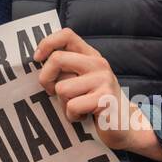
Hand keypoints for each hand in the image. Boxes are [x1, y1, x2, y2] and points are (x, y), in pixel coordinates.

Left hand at [34, 28, 161, 158]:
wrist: (125, 126)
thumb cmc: (94, 105)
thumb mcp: (81, 81)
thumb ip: (65, 69)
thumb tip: (38, 60)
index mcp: (91, 56)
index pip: (67, 35)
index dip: (47, 43)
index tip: (37, 59)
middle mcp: (99, 64)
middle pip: (57, 59)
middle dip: (46, 79)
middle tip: (53, 92)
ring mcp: (104, 81)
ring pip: (62, 88)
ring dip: (63, 104)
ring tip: (77, 108)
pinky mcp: (105, 99)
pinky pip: (72, 106)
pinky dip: (72, 117)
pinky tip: (84, 117)